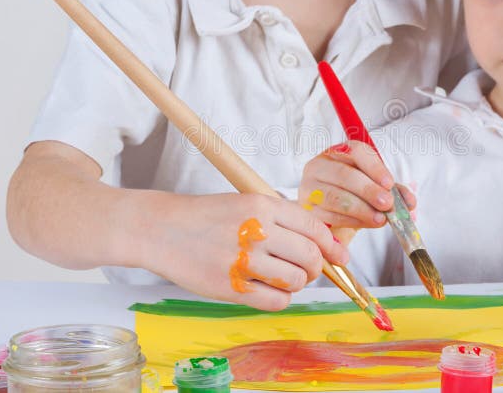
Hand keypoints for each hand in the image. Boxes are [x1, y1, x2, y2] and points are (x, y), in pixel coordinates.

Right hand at [134, 192, 348, 311]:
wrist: (163, 229)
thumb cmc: (207, 217)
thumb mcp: (246, 202)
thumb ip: (281, 219)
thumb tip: (322, 244)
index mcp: (262, 205)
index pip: (313, 228)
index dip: (332, 245)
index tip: (339, 257)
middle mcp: (256, 231)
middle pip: (309, 256)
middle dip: (315, 267)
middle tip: (308, 269)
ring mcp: (243, 261)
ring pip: (295, 280)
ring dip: (297, 283)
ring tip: (285, 278)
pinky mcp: (232, 288)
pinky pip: (276, 301)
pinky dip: (281, 298)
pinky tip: (271, 290)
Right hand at [298, 140, 415, 228]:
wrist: (332, 211)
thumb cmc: (355, 194)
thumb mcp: (374, 186)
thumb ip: (393, 191)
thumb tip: (409, 202)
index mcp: (339, 152)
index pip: (356, 152)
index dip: (375, 167)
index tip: (390, 184)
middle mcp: (320, 165)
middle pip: (345, 175)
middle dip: (369, 191)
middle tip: (388, 204)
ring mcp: (310, 186)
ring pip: (336, 197)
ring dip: (362, 209)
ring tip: (380, 218)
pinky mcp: (307, 208)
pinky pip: (330, 215)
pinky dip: (352, 221)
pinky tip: (366, 223)